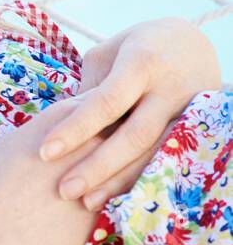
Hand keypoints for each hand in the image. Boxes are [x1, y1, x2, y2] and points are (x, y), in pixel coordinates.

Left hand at [39, 17, 219, 209]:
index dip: (76, 129)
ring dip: (120, 181)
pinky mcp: (198, 129)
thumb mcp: (108, 55)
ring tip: (86, 203)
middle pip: (133, 136)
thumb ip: (90, 90)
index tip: (45, 152)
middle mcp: (169, 89)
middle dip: (97, 166)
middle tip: (64, 191)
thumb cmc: (135, 47)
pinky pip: (168, 159)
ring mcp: (189, 111)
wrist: (194, 41)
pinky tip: (117, 198)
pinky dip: (141, 179)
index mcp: (140, 63)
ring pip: (155, 154)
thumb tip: (63, 128)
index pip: (105, 102)